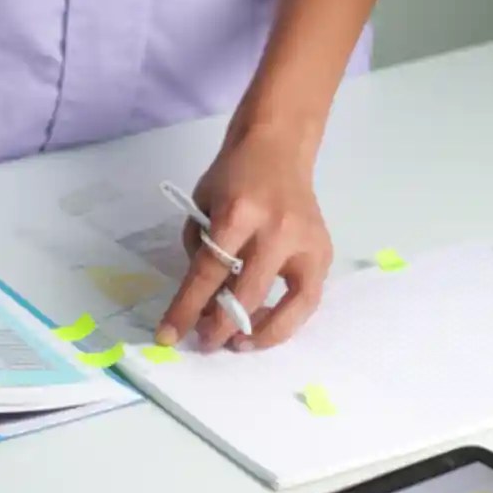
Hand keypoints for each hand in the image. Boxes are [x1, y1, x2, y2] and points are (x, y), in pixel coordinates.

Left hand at [157, 127, 332, 352]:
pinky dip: (288, 319)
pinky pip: (309, 297)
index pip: (208, 272)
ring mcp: (307, 242)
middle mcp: (277, 229)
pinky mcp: (324, 251)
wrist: (278, 147)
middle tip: (205, 342)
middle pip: (249, 293)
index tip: (169, 335)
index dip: (187, 308)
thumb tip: (204, 304)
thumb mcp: (203, 206)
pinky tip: (265, 326)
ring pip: (294, 304)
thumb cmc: (233, 176)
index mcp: (239, 213)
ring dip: (265, 333)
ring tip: (240, 345)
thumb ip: (201, 252)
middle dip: (223, 326)